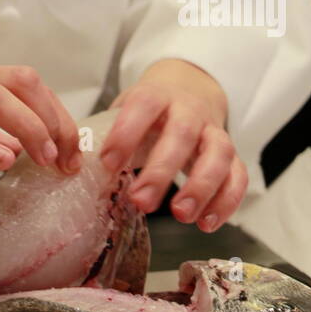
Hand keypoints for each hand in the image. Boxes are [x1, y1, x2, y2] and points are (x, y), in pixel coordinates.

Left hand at [100, 59, 247, 233]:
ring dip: (201, 187)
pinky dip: (227, 201)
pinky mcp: (232, 154)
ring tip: (181, 215)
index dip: (126, 132)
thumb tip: (72, 164)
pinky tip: (207, 223)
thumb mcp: (126, 109)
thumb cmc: (149, 110)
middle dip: (161, 170)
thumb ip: (106, 133)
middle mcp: (189, 110)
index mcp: (157, 95)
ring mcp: (214, 131)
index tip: (107, 162)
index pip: (143, 106)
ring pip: (218, 154)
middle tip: (141, 201)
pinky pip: (238, 176)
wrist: (190, 88)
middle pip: (182, 134)